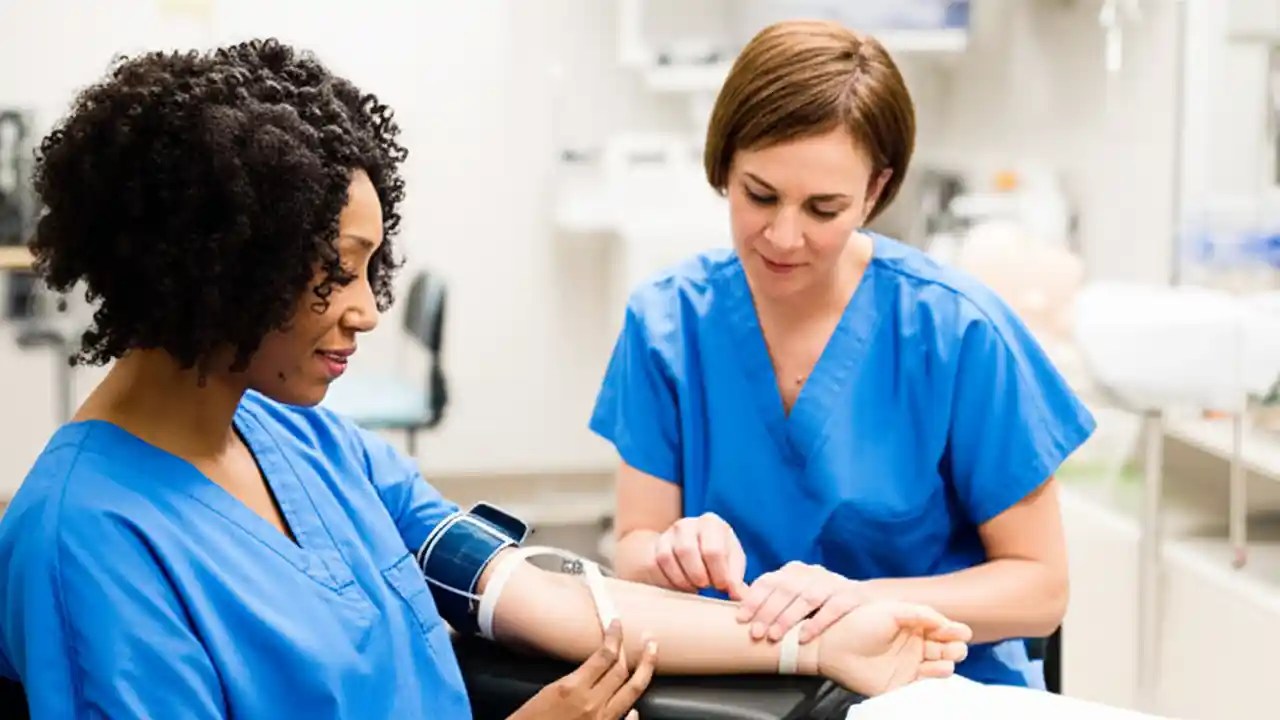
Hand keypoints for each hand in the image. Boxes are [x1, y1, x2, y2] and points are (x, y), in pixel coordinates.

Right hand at [509, 620, 657, 719]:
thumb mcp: (545, 694)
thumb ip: (570, 683)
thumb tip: (589, 671)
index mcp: (572, 689)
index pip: (604, 656)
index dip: (615, 637)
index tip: (616, 625)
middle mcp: (591, 705)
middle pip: (622, 671)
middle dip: (634, 650)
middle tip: (644, 638)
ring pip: (632, 692)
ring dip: (646, 670)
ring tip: (652, 655)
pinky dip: (634, 711)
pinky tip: (637, 706)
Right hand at [652, 512, 747, 598]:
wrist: (693, 550)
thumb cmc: (718, 558)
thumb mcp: (732, 563)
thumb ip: (736, 579)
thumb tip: (739, 597)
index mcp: (711, 523)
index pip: (713, 550)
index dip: (719, 574)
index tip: (723, 587)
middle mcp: (687, 524)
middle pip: (687, 551)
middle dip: (699, 576)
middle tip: (707, 586)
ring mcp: (668, 534)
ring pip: (668, 558)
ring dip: (683, 579)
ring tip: (695, 586)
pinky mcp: (655, 547)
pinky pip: (655, 566)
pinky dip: (669, 581)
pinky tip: (682, 585)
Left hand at [736, 561, 864, 642]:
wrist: (867, 599)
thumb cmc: (822, 602)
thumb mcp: (795, 596)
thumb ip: (773, 600)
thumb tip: (740, 611)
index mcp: (794, 571)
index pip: (769, 581)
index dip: (754, 599)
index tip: (741, 619)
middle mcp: (812, 573)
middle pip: (786, 589)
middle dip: (768, 612)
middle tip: (756, 633)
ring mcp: (833, 582)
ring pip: (807, 597)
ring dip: (788, 618)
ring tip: (775, 637)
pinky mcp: (851, 595)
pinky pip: (833, 608)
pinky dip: (817, 622)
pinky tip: (804, 637)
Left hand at [816, 600, 971, 696]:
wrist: (833, 646)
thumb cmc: (859, 623)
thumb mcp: (890, 610)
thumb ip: (919, 613)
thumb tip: (944, 621)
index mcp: (913, 624)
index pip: (942, 627)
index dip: (954, 629)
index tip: (961, 631)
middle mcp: (915, 643)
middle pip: (947, 646)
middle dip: (956, 646)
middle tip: (955, 645)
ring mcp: (911, 663)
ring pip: (942, 663)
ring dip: (950, 660)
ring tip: (947, 657)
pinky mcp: (904, 682)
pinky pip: (927, 681)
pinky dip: (938, 675)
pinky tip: (940, 668)